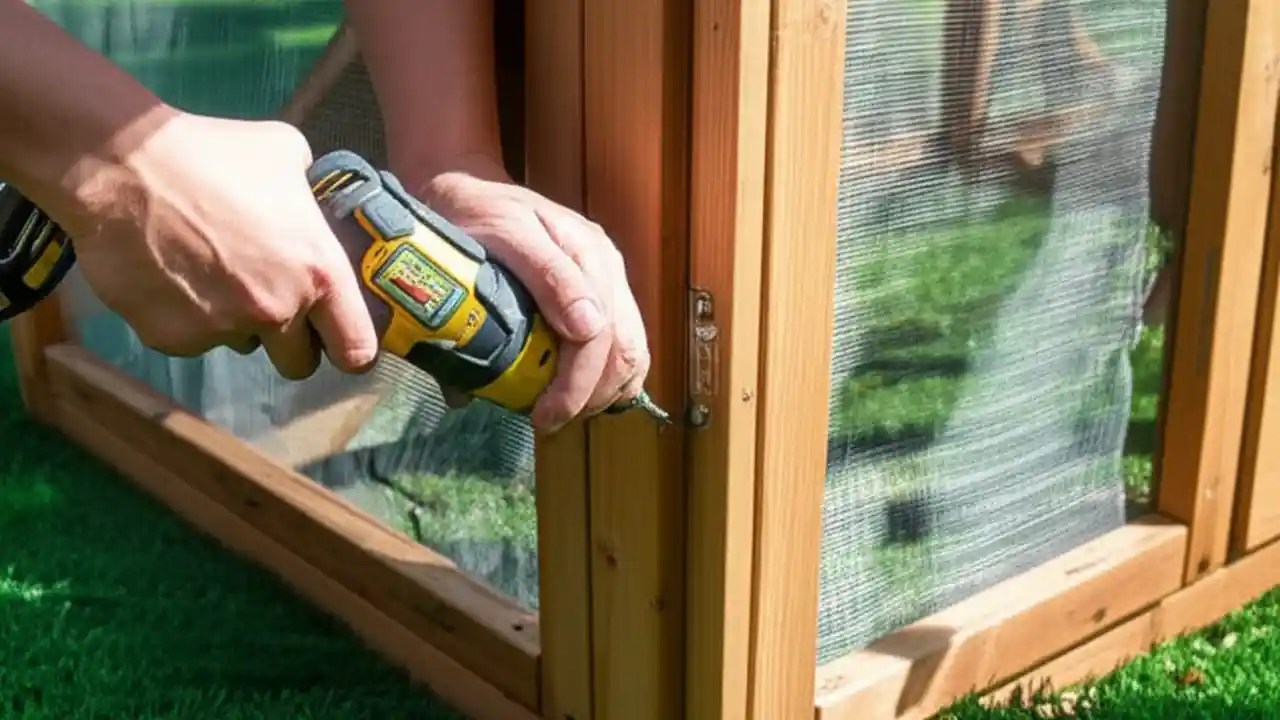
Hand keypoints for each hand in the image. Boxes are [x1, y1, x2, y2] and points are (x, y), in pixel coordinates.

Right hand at [60, 111, 378, 379]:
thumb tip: (314, 200)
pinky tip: (174, 274)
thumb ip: (311, 192)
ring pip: (244, 345)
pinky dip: (187, 318)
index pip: (357, 349)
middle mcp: (278, 309)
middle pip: (299, 362)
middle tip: (268, 301)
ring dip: (236, 322)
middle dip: (290, 341)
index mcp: (318, 272)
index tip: (337, 338)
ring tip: (210, 270)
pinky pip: (193, 340)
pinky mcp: (173, 338)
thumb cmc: (209, 152)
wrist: (122, 165)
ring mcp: (224, 328)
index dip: (350, 347)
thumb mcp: (284, 154)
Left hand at [411, 154, 650, 433]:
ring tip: (567, 411)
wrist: (463, 185)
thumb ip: (547, 276)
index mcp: (588, 253)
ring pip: (631, 350)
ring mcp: (607, 279)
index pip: (600, 335)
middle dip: (593, 395)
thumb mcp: (503, 232)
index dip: (577, 384)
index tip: (544, 416)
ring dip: (605, 390)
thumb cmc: (474, 210)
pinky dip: (607, 377)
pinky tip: (582, 393)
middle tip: (551, 421)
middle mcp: (606, 267)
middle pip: (625, 348)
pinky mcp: (598, 291)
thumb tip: (588, 330)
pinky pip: (620, 342)